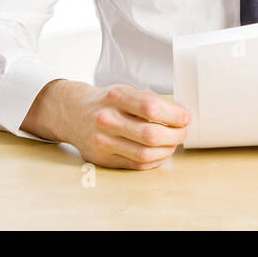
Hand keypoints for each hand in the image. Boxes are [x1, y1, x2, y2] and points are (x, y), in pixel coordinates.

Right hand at [31, 80, 192, 170]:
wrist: (72, 113)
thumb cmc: (104, 101)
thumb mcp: (124, 91)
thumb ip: (147, 102)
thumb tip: (179, 116)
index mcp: (115, 97)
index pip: (151, 108)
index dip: (174, 115)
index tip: (186, 117)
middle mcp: (107, 120)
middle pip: (150, 135)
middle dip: (175, 135)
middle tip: (183, 132)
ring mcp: (103, 142)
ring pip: (145, 154)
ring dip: (167, 151)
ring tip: (173, 143)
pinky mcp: (103, 159)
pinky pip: (136, 165)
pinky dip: (154, 161)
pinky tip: (159, 153)